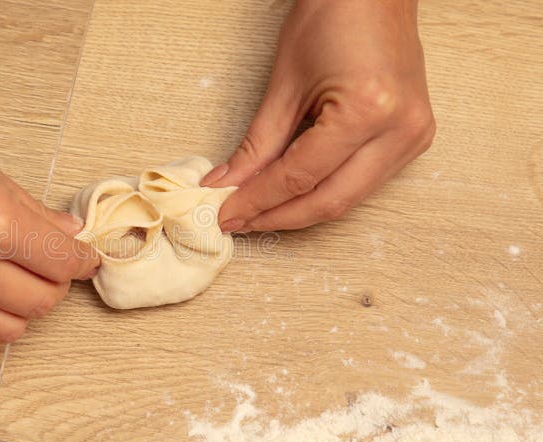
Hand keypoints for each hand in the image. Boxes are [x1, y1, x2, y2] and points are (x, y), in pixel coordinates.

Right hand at [0, 1, 98, 341]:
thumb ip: (32, 209)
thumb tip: (67, 232)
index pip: (64, 263)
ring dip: (26, 305)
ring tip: (21, 276)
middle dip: (59, 282)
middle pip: (43, 303)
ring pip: (10, 327)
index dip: (84, 261)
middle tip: (55, 262)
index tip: (86, 256)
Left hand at [202, 0, 434, 230]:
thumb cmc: (333, 15)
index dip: (256, 201)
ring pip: (348, 199)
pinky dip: (325, 191)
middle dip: (277, 217)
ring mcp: (414, 137)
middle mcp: (400, 131)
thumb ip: (257, 144)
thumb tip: (227, 183)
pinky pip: (364, 182)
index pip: (299, 177)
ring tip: (258, 212)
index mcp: (368, 111)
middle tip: (237, 222)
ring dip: (300, 210)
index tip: (225, 214)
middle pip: (329, 201)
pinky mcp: (415, 138)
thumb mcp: (285, 83)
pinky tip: (293, 194)